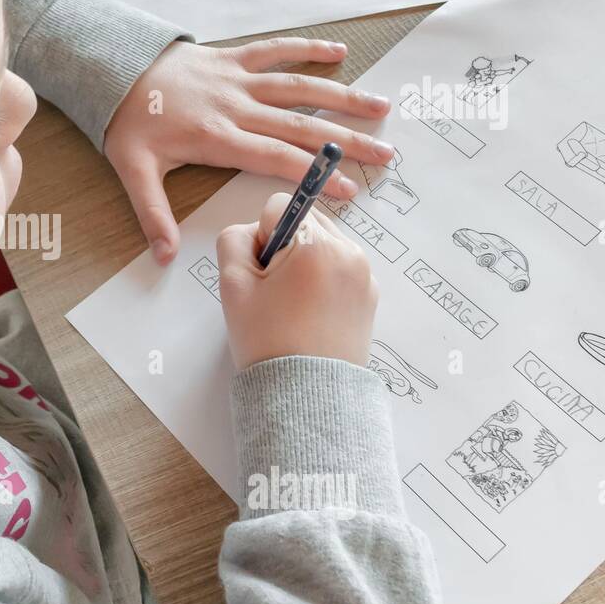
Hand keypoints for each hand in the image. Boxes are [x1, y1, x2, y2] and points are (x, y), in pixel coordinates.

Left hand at [105, 39, 393, 264]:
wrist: (113, 68)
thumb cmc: (128, 123)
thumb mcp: (133, 173)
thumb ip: (153, 215)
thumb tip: (165, 257)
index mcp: (217, 138)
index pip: (275, 159)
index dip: (313, 176)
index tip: (346, 192)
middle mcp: (235, 106)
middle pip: (299, 126)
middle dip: (344, 143)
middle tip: (384, 156)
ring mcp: (237, 79)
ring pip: (297, 87)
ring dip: (340, 96)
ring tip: (380, 107)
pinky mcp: (234, 57)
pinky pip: (276, 50)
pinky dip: (307, 47)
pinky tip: (339, 51)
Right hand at [215, 192, 377, 369]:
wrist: (307, 397)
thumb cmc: (267, 341)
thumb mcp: (233, 286)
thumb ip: (233, 241)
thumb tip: (254, 232)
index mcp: (316, 244)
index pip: (278, 206)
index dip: (259, 237)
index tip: (261, 273)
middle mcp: (349, 251)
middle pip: (305, 219)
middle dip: (285, 244)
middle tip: (273, 289)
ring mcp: (365, 273)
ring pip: (323, 242)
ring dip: (304, 259)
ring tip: (292, 303)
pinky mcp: (371, 294)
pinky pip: (341, 267)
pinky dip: (323, 278)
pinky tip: (310, 312)